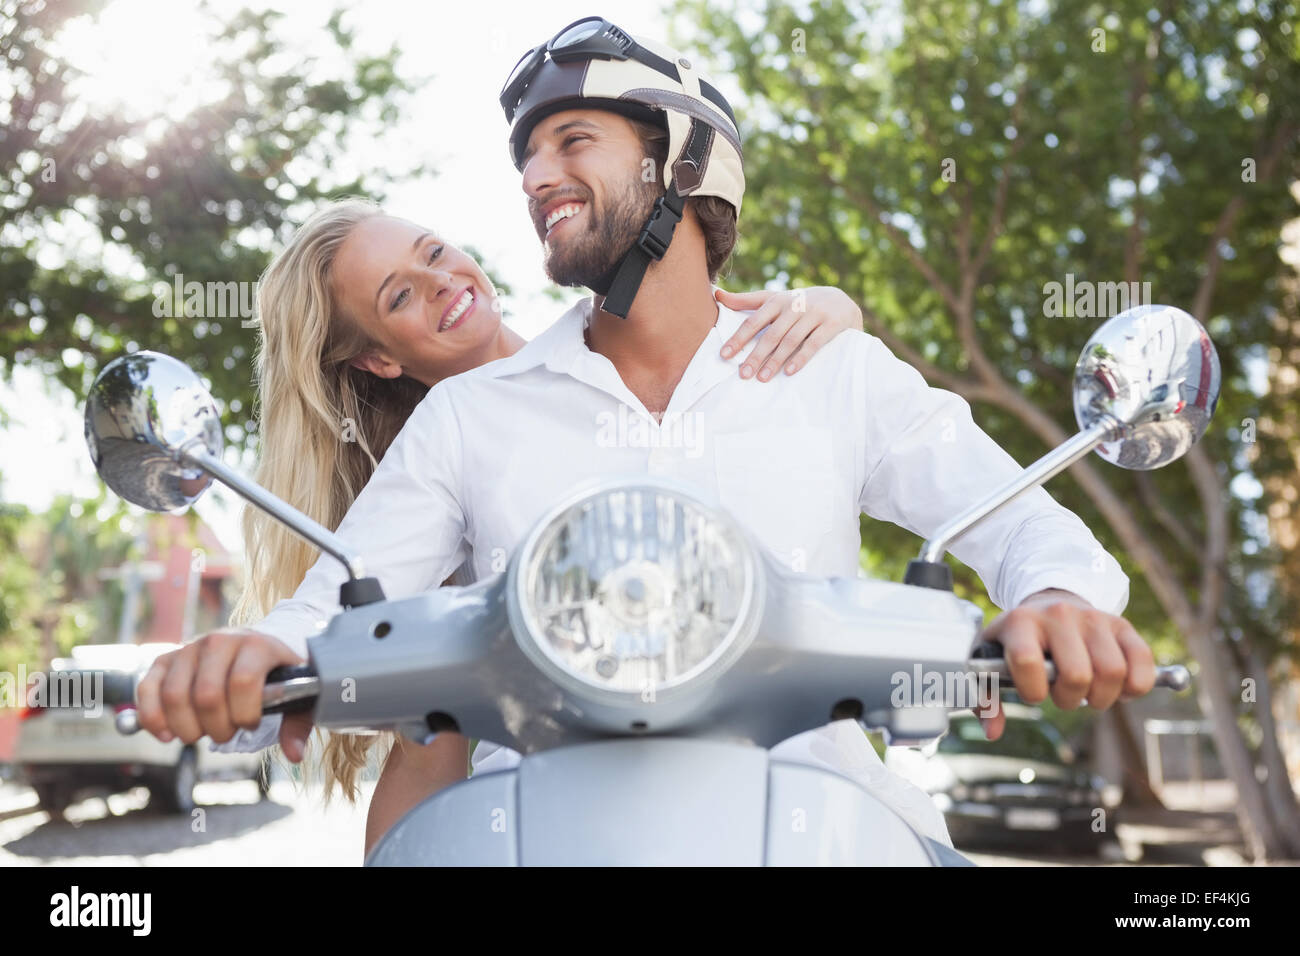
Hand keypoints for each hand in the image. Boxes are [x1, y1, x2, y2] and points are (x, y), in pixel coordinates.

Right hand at [135, 629, 313, 761]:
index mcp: (257, 645)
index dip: (245, 714)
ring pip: (174, 696)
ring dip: (187, 728)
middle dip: (217, 728)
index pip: (243, 682)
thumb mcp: (298, 695)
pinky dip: (152, 718)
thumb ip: (297, 724)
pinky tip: (168, 735)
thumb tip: (294, 755)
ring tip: (203, 732)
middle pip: (207, 695)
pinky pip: (146, 689)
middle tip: (227, 732)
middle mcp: (221, 641)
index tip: (252, 723)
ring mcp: (190, 648)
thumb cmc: (278, 676)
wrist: (259, 647)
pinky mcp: (166, 659)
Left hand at [715, 285, 861, 380]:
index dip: (739, 338)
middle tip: (743, 374)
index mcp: (777, 300)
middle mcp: (794, 305)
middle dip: (756, 355)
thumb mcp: (775, 299)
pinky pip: (814, 343)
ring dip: (776, 360)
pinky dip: (801, 358)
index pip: (754, 320)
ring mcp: (814, 314)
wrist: (840, 301)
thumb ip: (747, 300)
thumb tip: (717, 295)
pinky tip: (790, 372)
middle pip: (771, 334)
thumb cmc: (799, 304)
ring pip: (791, 340)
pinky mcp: (831, 323)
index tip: (724, 355)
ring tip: (762, 378)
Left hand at [975, 589, 1154, 740]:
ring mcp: (1093, 617)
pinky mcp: (1122, 624)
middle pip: (1077, 675)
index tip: (1034, 693)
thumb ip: (987, 697)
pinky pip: (1142, 662)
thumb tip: (993, 732)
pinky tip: (1117, 687)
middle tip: (1063, 694)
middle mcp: (1058, 615)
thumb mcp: (994, 661)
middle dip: (1070, 700)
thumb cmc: (1018, 641)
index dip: (1032, 690)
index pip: (1027, 661)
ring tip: (1087, 690)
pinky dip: (1135, 686)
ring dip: (1102, 697)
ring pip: (1112, 672)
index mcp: (1020, 622)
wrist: (1049, 603)